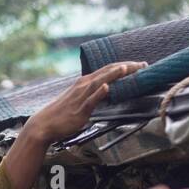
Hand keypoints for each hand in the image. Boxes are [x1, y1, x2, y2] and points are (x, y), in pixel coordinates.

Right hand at [23, 61, 146, 144]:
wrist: (44, 124)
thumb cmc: (61, 114)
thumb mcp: (79, 100)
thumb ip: (93, 95)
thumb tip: (106, 92)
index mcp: (85, 82)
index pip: (108, 70)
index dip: (124, 66)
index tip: (139, 65)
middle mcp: (84, 85)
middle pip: (108, 72)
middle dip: (126, 67)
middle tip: (143, 64)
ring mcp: (81, 97)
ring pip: (100, 82)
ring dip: (114, 74)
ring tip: (127, 68)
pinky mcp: (79, 110)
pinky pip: (90, 100)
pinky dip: (99, 92)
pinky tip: (107, 87)